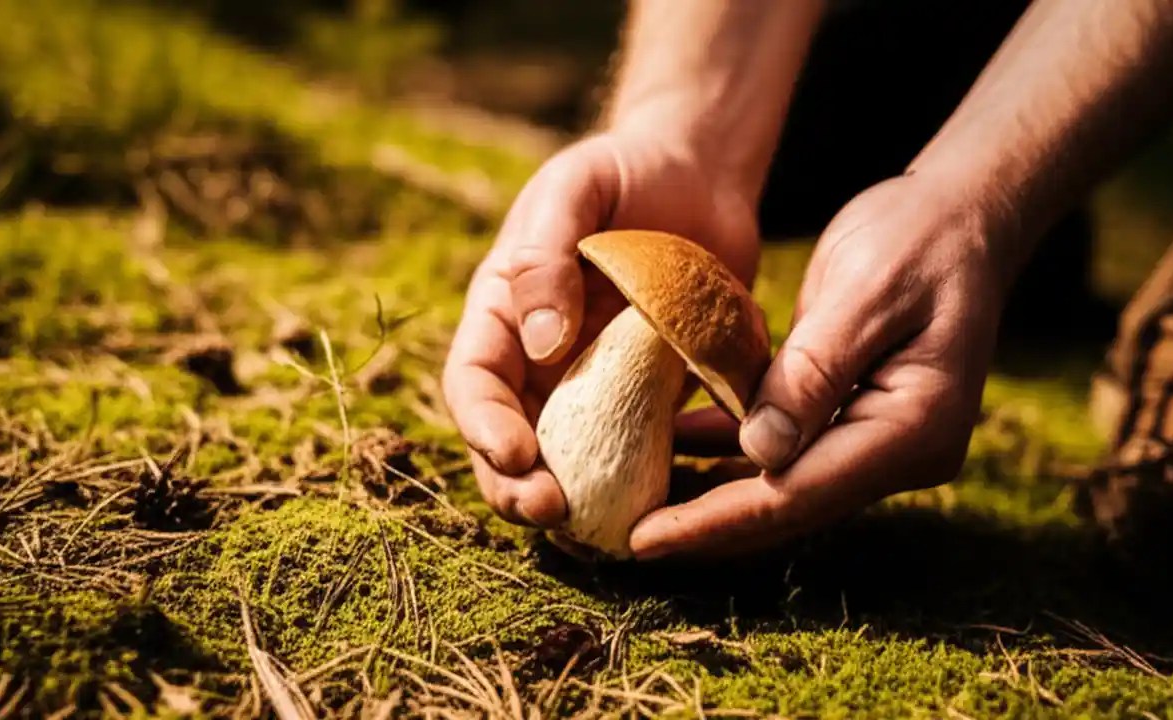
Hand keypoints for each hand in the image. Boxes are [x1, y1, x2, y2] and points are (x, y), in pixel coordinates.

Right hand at [442, 130, 759, 527]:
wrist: (697, 172)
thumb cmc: (622, 170)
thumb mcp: (573, 192)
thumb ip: (545, 258)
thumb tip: (539, 345)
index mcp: (504, 314)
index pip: (475, 383)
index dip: (484, 428)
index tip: (516, 457)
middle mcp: (541, 360)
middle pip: (511, 441)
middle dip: (519, 487)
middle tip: (552, 513)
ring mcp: (594, 382)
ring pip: (570, 459)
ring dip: (576, 500)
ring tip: (599, 531)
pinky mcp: (649, 394)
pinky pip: (636, 448)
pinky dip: (638, 482)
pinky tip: (659, 507)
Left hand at [631, 174, 1016, 557]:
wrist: (961, 212)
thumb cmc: (920, 236)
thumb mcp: (864, 291)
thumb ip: (814, 371)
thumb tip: (760, 451)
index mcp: (915, 429)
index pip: (800, 493)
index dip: (718, 520)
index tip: (646, 539)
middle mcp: (901, 450)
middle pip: (788, 504)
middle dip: (705, 524)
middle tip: (622, 540)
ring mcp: (877, 438)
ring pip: (778, 483)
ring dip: (708, 494)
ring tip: (633, 502)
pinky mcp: (851, 416)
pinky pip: (780, 447)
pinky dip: (725, 448)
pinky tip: (668, 444)